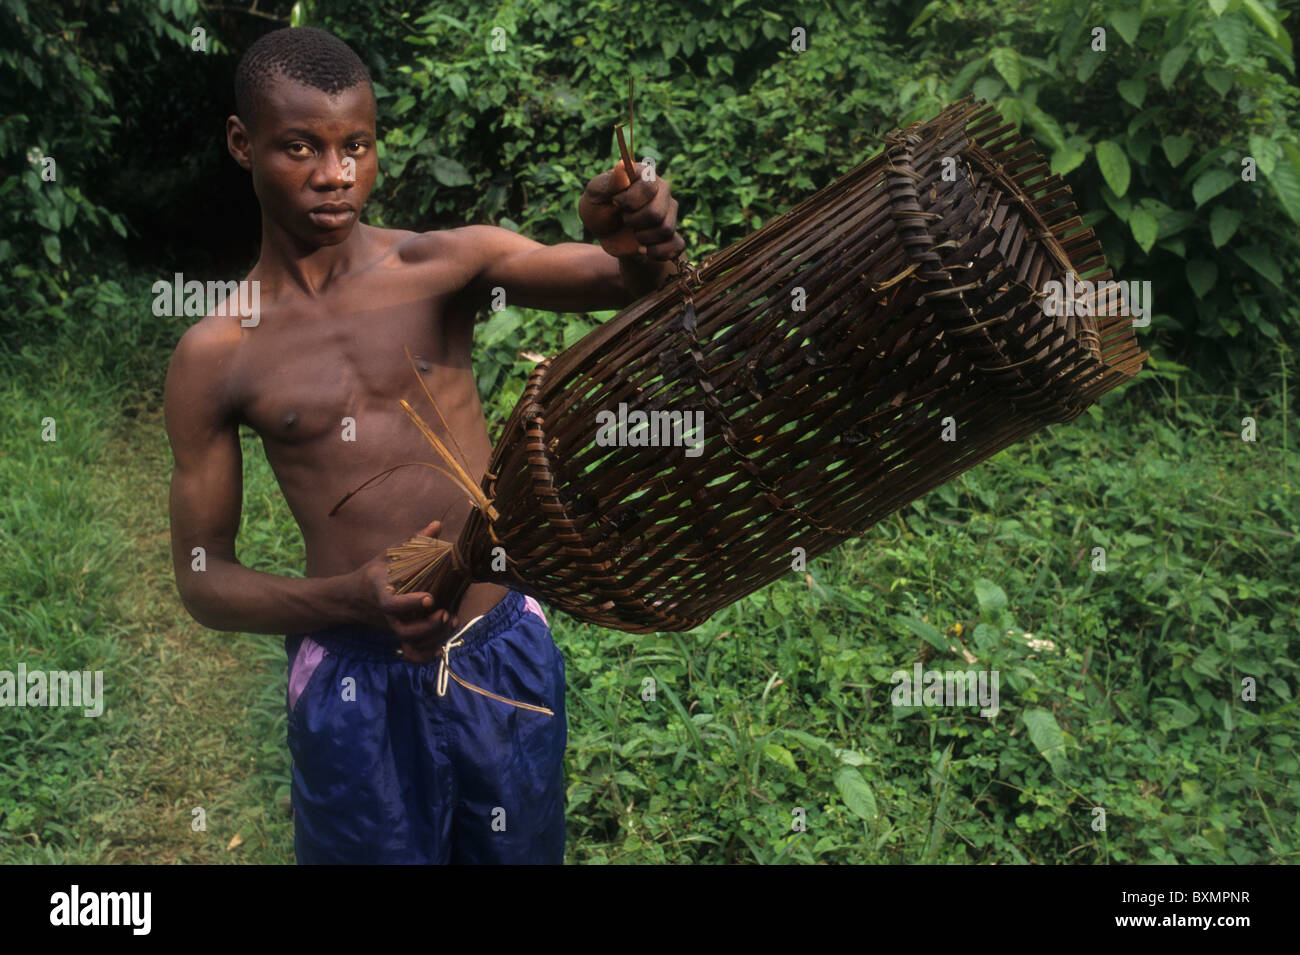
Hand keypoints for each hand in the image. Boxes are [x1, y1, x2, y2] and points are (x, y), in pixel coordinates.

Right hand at [353, 520, 458, 662]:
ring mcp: (391, 627)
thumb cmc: (374, 573)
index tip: (431, 598)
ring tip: (450, 620)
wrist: (351, 597)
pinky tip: (440, 649)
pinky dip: (423, 656)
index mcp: (381, 593)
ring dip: (431, 637)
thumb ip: (413, 541)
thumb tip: (437, 524)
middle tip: (445, 612)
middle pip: (403, 630)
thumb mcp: (389, 554)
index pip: (392, 604)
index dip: (410, 604)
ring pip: (409, 643)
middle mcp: (386, 614)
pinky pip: (408, 653)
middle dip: (427, 626)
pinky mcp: (396, 635)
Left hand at [579, 160, 684, 262]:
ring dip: (642, 238)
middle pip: (656, 213)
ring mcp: (671, 211)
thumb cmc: (599, 210)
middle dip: (633, 222)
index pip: (648, 185)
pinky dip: (655, 253)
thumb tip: (623, 166)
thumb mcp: (595, 195)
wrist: (607, 237)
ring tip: (634, 233)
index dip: (629, 201)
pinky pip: (675, 246)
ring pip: (665, 230)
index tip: (615, 202)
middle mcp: (662, 189)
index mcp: (645, 174)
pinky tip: (645, 249)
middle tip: (624, 220)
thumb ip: (609, 182)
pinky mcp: (674, 233)